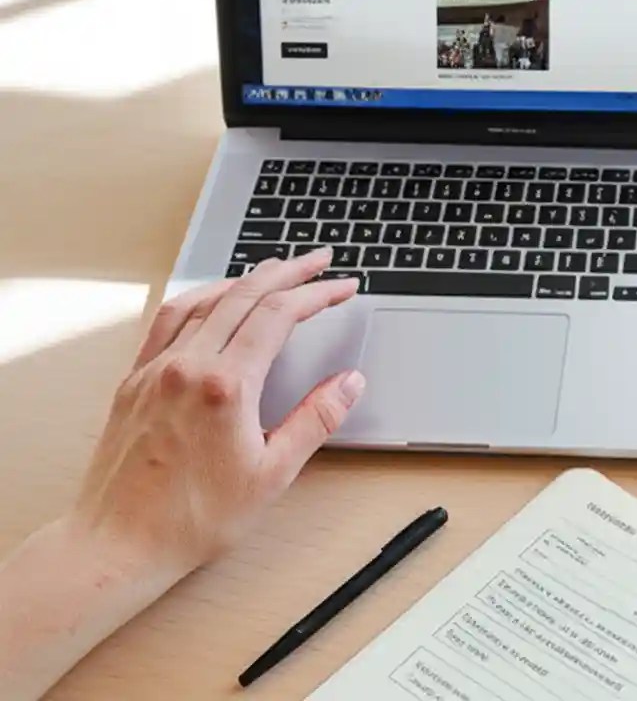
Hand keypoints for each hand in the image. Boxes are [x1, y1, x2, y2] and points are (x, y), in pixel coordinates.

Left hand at [72, 249, 364, 574]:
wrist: (119, 544)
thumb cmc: (191, 520)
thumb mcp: (273, 474)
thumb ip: (315, 420)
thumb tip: (348, 383)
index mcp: (225, 386)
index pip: (279, 317)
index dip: (317, 294)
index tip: (342, 287)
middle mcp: (187, 367)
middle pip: (244, 296)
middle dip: (288, 272)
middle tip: (319, 260)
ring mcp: (156, 370)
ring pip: (205, 300)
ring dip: (245, 279)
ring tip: (273, 269)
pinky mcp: (135, 381)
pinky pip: (168, 321)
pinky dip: (199, 298)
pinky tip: (212, 298)